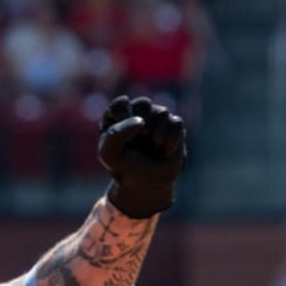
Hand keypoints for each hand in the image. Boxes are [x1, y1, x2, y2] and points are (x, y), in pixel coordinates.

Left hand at [98, 95, 187, 218]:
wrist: (148, 183)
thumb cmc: (125, 166)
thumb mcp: (109, 154)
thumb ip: (115, 134)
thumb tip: (141, 120)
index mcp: (116, 115)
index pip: (120, 103)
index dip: (124, 121)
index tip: (123, 140)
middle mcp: (136, 111)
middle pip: (143, 102)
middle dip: (141, 127)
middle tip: (139, 143)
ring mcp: (157, 116)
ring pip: (162, 112)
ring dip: (156, 137)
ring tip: (151, 148)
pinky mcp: (174, 124)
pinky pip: (176, 123)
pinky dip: (169, 142)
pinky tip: (163, 151)